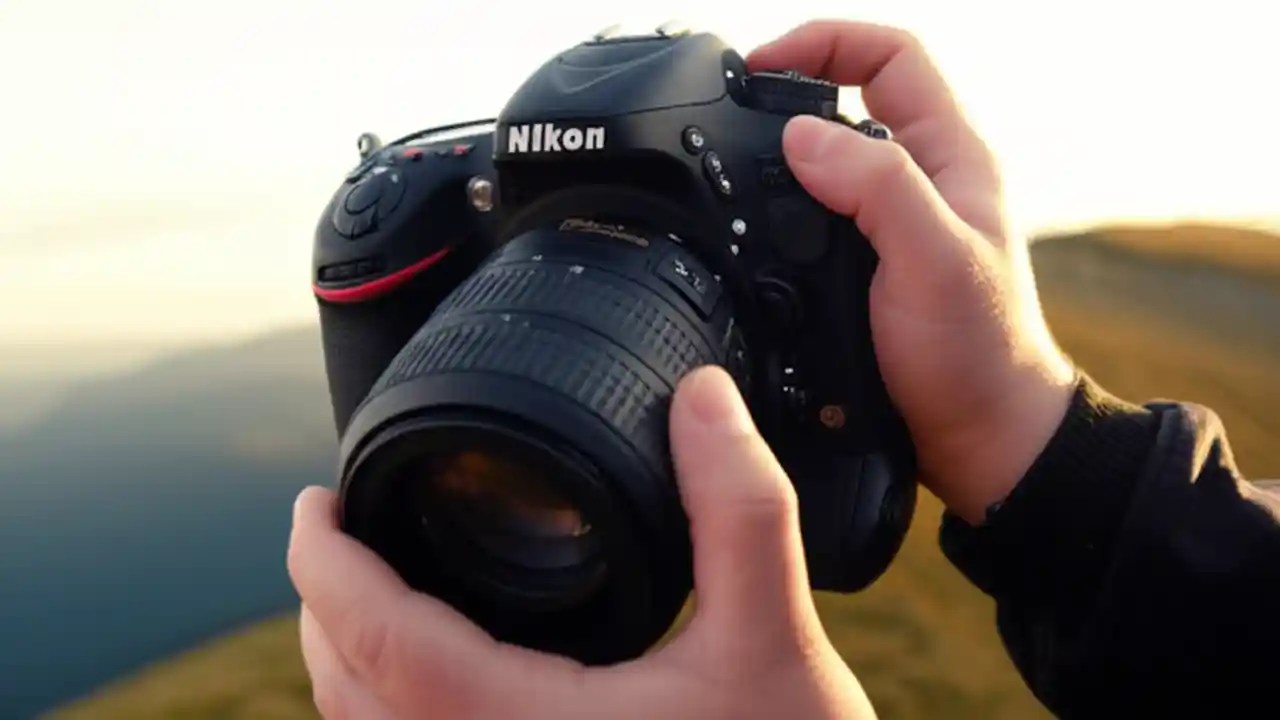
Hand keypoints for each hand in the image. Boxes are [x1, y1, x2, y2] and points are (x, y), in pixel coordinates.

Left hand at [287, 366, 876, 719]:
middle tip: (338, 532)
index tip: (315, 501)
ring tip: (372, 593)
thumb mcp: (775, 643)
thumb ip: (741, 513)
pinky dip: (391, 707)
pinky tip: (437, 675)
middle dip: (323, 606)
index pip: (375, 639)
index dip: (324, 561)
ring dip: (349, 661)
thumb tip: (704, 396)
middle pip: (347, 694)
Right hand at [749, 21, 1076, 523]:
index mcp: (953, 157)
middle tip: (732, 111)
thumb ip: (875, 189)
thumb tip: (800, 137)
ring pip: (829, 158)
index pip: (891, 56)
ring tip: (732, 165)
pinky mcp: (871, 264)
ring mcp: (896, 222)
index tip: (761, 66)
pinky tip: (756, 229)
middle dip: (790, 91)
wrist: (983, 438)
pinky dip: (781, 209)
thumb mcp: (933, 261)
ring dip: (780, 154)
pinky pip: (817, 214)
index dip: (826, 43)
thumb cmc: (978, 354)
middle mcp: (925, 179)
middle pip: (851, 96)